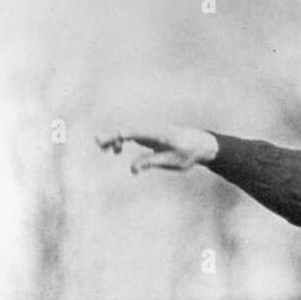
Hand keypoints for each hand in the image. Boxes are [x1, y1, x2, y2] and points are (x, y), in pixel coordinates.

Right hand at [95, 125, 218, 173]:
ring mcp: (150, 133)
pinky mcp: (151, 137)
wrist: (203, 145)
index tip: (109, 138)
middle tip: (98, 142)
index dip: (120, 135)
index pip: (134, 133)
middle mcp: (151, 131)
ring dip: (115, 139)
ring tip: (106, 149)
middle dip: (112, 136)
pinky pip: (133, 136)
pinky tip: (117, 150)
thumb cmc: (189, 153)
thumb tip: (132, 168)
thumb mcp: (172, 161)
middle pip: (128, 131)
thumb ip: (151, 163)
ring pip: (128, 133)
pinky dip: (123, 141)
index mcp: (156, 134)